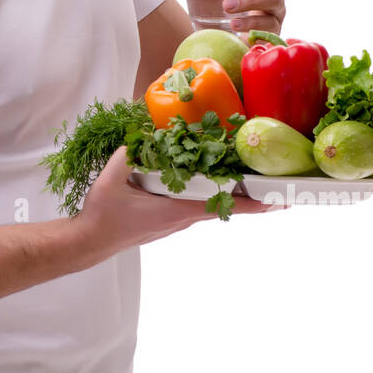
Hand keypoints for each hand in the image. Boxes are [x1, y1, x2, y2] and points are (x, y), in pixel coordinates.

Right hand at [76, 145, 285, 255]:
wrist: (90, 241)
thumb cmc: (103, 215)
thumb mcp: (113, 178)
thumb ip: (129, 152)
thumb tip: (144, 131)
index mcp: (179, 209)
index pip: (227, 206)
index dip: (258, 203)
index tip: (282, 199)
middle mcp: (184, 217)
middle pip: (226, 203)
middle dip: (253, 193)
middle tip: (279, 182)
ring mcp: (177, 220)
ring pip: (211, 203)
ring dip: (231, 191)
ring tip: (250, 173)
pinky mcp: (168, 219)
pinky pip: (196, 203)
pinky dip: (210, 192)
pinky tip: (209, 179)